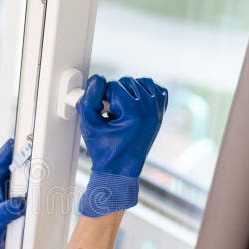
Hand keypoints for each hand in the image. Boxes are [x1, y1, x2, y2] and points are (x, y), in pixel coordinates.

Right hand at [76, 75, 167, 215]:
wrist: (120, 169)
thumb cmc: (104, 150)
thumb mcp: (89, 125)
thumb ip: (88, 100)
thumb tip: (97, 80)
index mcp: (135, 113)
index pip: (113, 86)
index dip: (102, 99)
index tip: (102, 115)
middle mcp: (150, 109)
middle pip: (127, 82)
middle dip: (114, 96)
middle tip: (111, 115)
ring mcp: (158, 110)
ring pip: (141, 82)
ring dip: (127, 91)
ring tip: (121, 110)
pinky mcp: (161, 111)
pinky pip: (154, 88)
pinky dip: (143, 91)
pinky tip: (133, 104)